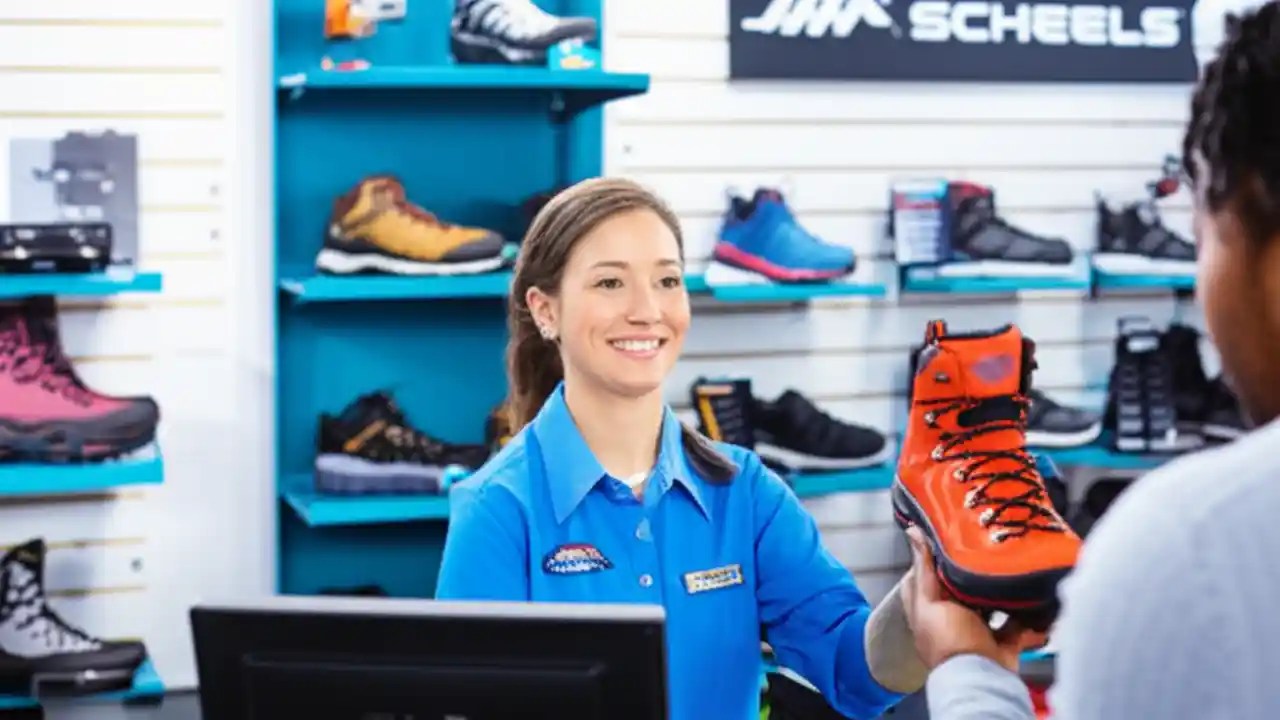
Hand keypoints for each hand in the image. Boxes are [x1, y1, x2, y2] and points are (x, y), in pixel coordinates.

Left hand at [900, 526, 1048, 673]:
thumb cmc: (948, 642)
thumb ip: (924, 569)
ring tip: (1010, 568)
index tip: (947, 536)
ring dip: (1000, 592)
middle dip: (971, 572)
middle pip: (961, 589)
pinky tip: (1033, 598)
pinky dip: (1027, 616)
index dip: (932, 557)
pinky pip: (1017, 625)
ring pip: (990, 605)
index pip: (925, 578)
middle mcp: (953, 621)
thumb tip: (912, 533)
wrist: (980, 676)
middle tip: (984, 548)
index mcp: (929, 611)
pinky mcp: (1002, 643)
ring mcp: (978, 633)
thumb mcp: (930, 601)